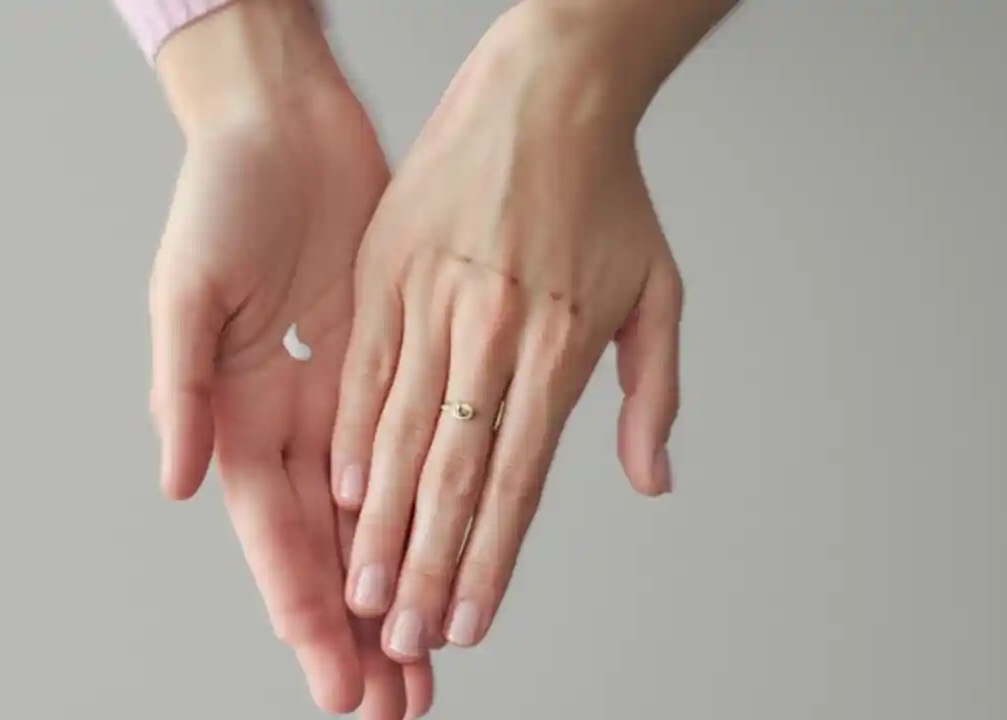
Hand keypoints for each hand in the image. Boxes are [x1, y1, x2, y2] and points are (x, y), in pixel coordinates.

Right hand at [146, 1, 431, 714]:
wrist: (287, 121)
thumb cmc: (223, 194)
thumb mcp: (189, 288)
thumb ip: (182, 390)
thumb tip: (180, 485)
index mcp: (237, 415)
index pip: (276, 537)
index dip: (304, 612)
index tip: (338, 678)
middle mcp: (291, 420)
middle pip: (327, 548)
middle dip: (356, 629)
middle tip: (392, 704)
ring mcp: (342, 398)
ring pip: (374, 516)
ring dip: (393, 588)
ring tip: (423, 666)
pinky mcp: (386, 364)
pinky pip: (411, 452)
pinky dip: (426, 508)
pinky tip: (448, 555)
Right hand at [331, 0, 732, 661]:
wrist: (543, 88)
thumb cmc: (604, 191)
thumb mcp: (661, 289)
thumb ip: (652, 394)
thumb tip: (648, 480)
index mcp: (558, 348)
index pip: (516, 481)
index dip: (489, 560)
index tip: (467, 623)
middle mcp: (493, 334)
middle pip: (455, 474)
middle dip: (427, 567)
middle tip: (405, 640)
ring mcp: (435, 301)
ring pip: (405, 433)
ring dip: (384, 522)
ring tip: (368, 591)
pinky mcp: (389, 270)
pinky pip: (368, 366)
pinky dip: (357, 432)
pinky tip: (345, 491)